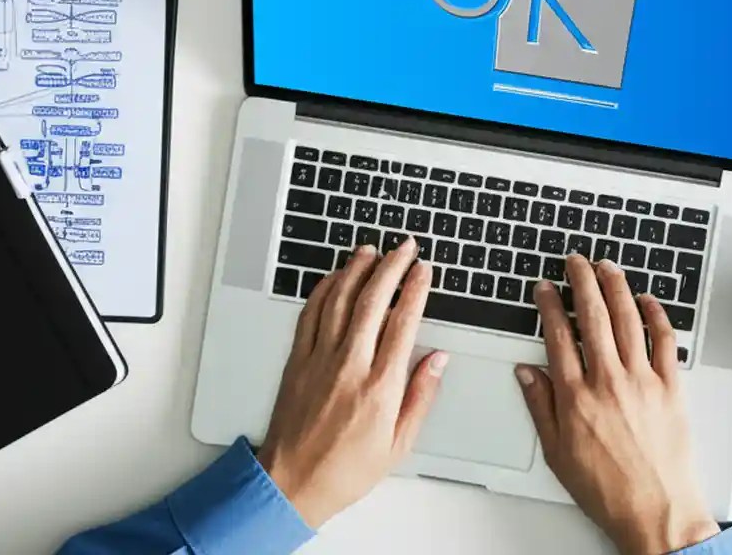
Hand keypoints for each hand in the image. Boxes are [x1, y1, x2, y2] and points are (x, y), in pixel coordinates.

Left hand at [257, 238, 447, 527]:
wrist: (292, 483)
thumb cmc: (346, 470)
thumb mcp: (399, 444)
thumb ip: (421, 396)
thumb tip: (438, 360)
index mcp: (380, 388)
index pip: (404, 323)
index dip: (416, 290)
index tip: (424, 271)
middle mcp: (349, 366)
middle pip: (373, 301)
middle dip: (391, 267)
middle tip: (405, 247)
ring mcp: (319, 360)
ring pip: (339, 300)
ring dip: (357, 270)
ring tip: (371, 250)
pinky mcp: (298, 361)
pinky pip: (310, 314)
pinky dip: (324, 290)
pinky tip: (335, 277)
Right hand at [516, 255, 718, 554]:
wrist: (656, 511)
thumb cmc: (607, 489)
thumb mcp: (557, 452)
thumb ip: (541, 406)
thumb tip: (527, 372)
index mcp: (576, 396)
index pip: (558, 335)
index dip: (548, 305)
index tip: (544, 288)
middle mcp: (609, 380)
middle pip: (593, 315)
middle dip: (581, 281)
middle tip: (574, 261)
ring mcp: (643, 381)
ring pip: (628, 319)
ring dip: (615, 286)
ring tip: (606, 267)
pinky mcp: (671, 388)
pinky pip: (664, 340)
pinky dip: (656, 315)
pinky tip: (647, 300)